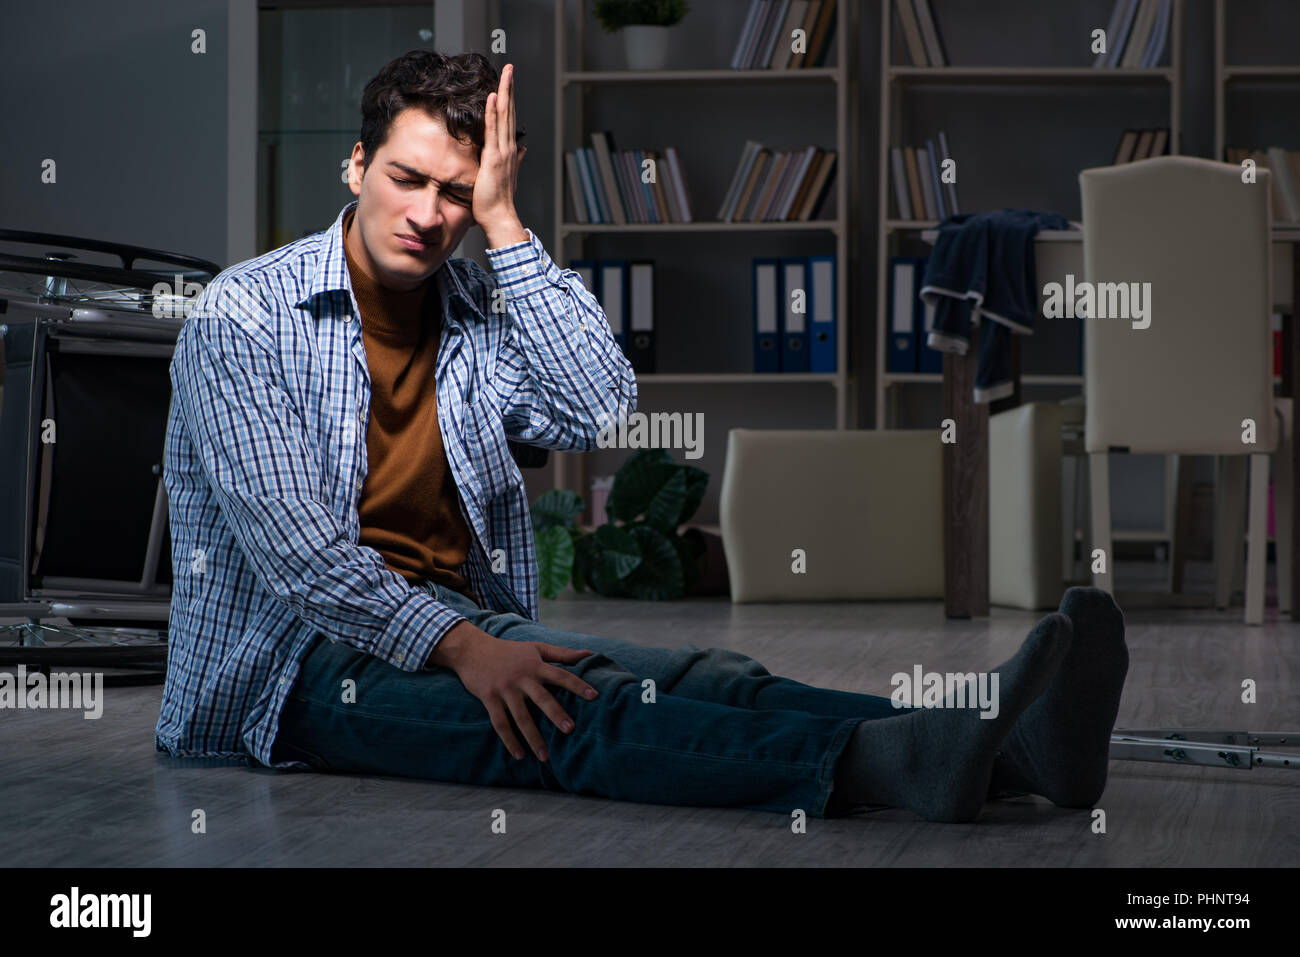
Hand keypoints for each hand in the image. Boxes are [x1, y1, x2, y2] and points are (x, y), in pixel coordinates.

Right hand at [429, 620, 596, 761]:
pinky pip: (500, 723)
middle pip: (542, 698)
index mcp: (536, 666)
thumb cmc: (509, 650)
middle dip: (555, 713)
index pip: (561, 675)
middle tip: (570, 729)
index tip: (594, 696)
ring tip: (545, 757)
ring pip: (521, 717)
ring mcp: (505, 689)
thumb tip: (589, 654)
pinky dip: (509, 740)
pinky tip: (519, 755)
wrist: (472, 649)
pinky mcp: (489, 699)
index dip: (578, 685)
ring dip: (533, 737)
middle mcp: (522, 678)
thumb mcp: (536, 648)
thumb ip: (562, 654)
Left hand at [472, 62, 527, 233]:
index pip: (509, 119)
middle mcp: (509, 147)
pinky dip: (492, 112)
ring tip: (505, 73)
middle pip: (509, 112)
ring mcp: (502, 152)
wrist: (499, 217)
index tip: (508, 81)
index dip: (509, 99)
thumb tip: (523, 150)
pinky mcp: (493, 158)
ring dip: (504, 93)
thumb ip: (516, 161)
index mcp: (510, 151)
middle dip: (509, 88)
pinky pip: (492, 130)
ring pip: (503, 116)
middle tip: (509, 67)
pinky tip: (492, 97)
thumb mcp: (508, 176)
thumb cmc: (499, 201)